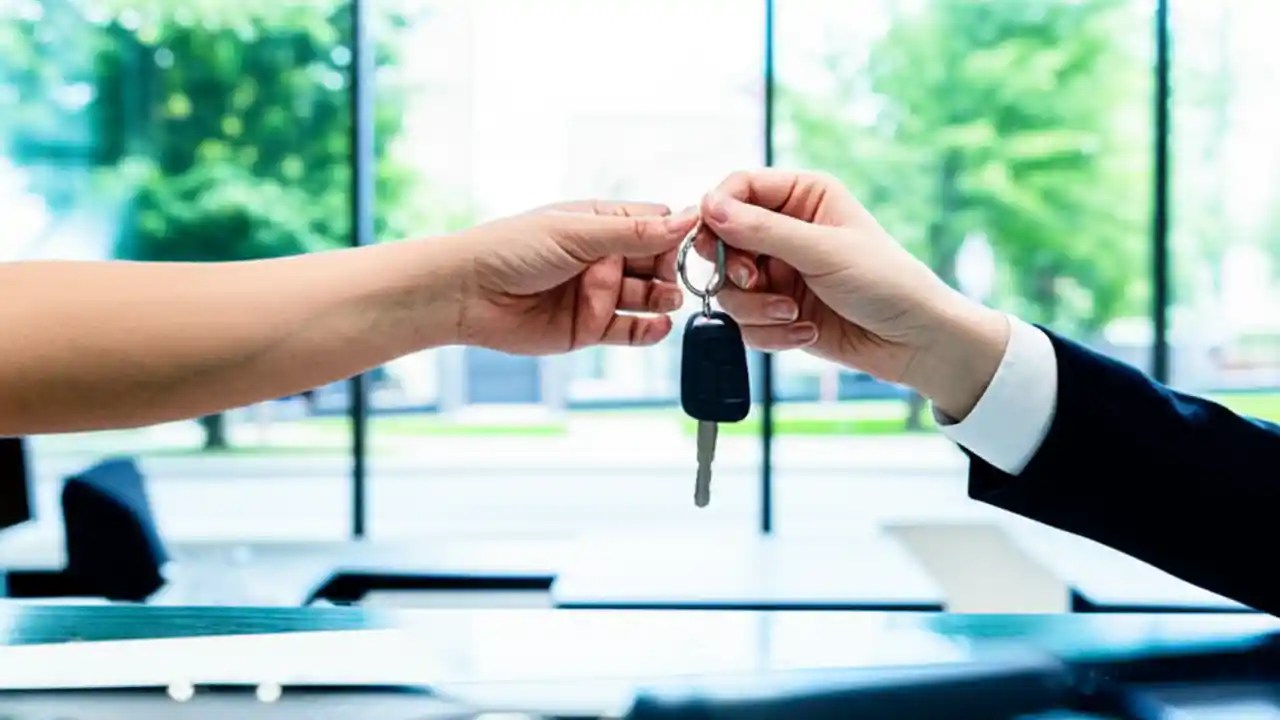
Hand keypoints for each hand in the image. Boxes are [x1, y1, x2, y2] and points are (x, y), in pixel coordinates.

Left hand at [452, 200, 697, 354]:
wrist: (467, 294)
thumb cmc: (512, 249)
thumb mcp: (578, 233)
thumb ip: (634, 232)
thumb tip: (687, 218)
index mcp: (601, 223)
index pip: (655, 223)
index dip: (675, 234)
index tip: (693, 244)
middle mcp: (603, 257)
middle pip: (657, 262)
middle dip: (672, 270)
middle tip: (678, 278)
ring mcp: (597, 293)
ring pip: (647, 297)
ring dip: (664, 298)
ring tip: (667, 299)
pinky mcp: (588, 328)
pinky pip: (629, 330)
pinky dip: (649, 330)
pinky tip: (658, 325)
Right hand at [697, 170, 1009, 418]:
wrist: (914, 342)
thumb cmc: (885, 283)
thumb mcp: (824, 251)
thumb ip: (763, 230)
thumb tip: (709, 206)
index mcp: (802, 196)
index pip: (738, 188)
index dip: (717, 210)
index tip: (712, 237)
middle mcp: (784, 231)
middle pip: (722, 240)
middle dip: (735, 268)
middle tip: (755, 280)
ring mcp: (778, 272)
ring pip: (728, 287)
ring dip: (755, 307)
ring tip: (792, 314)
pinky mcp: (776, 310)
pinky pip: (744, 321)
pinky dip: (769, 332)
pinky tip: (805, 332)